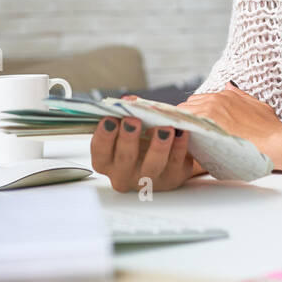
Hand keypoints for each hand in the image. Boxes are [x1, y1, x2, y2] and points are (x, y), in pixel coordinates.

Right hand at [89, 115, 205, 193]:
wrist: (166, 150)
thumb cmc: (141, 137)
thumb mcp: (131, 124)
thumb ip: (128, 112)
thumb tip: (129, 101)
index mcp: (108, 162)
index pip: (100, 153)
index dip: (103, 137)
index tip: (110, 119)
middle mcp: (125, 175)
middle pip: (124, 160)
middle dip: (128, 139)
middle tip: (132, 120)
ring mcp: (149, 180)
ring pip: (152, 166)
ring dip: (158, 146)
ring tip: (165, 127)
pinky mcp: (172, 179)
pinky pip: (175, 163)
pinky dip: (179, 146)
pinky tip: (181, 132)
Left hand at [178, 82, 281, 153]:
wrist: (276, 142)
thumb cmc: (271, 128)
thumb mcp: (257, 106)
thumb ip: (240, 96)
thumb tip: (228, 85)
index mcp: (225, 95)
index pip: (198, 101)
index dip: (196, 114)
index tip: (197, 126)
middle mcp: (215, 100)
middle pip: (188, 106)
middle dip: (188, 119)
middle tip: (190, 134)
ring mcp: (209, 112)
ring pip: (183, 115)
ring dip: (184, 126)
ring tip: (186, 140)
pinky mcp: (206, 126)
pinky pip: (184, 126)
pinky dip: (182, 133)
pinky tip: (184, 143)